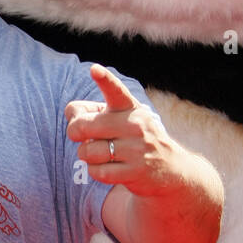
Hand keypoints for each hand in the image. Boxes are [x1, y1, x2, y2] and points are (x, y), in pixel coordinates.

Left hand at [65, 64, 180, 197]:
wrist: (171, 168)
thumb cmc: (134, 138)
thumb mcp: (120, 118)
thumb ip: (91, 111)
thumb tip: (71, 114)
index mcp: (130, 107)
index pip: (115, 91)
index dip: (104, 80)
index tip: (94, 69)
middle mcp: (135, 125)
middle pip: (83, 126)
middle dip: (75, 132)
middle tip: (81, 136)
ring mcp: (136, 150)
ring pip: (88, 151)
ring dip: (85, 155)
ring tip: (99, 153)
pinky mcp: (134, 172)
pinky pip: (96, 171)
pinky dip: (94, 170)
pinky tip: (107, 167)